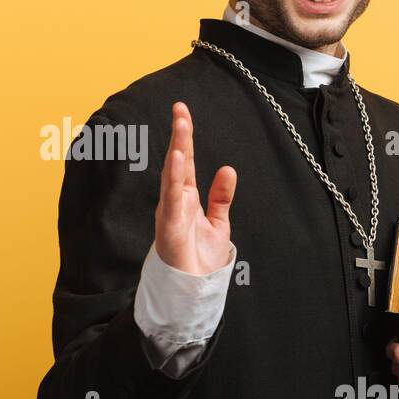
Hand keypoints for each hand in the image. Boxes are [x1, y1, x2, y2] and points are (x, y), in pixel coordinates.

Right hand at [154, 102, 236, 275]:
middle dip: (179, 135)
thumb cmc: (199, 258)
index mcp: (185, 197)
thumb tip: (227, 169)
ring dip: (176, 150)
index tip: (182, 112)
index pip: (185, 160)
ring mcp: (171, 212)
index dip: (184, 136)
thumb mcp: (218, 222)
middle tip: (180, 108)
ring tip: (181, 126)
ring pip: (172, 175)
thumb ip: (221, 196)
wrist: (193, 289)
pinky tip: (176, 160)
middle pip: (177, 161)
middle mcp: (175, 200)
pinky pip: (172, 199)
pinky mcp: (170, 227)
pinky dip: (173, 179)